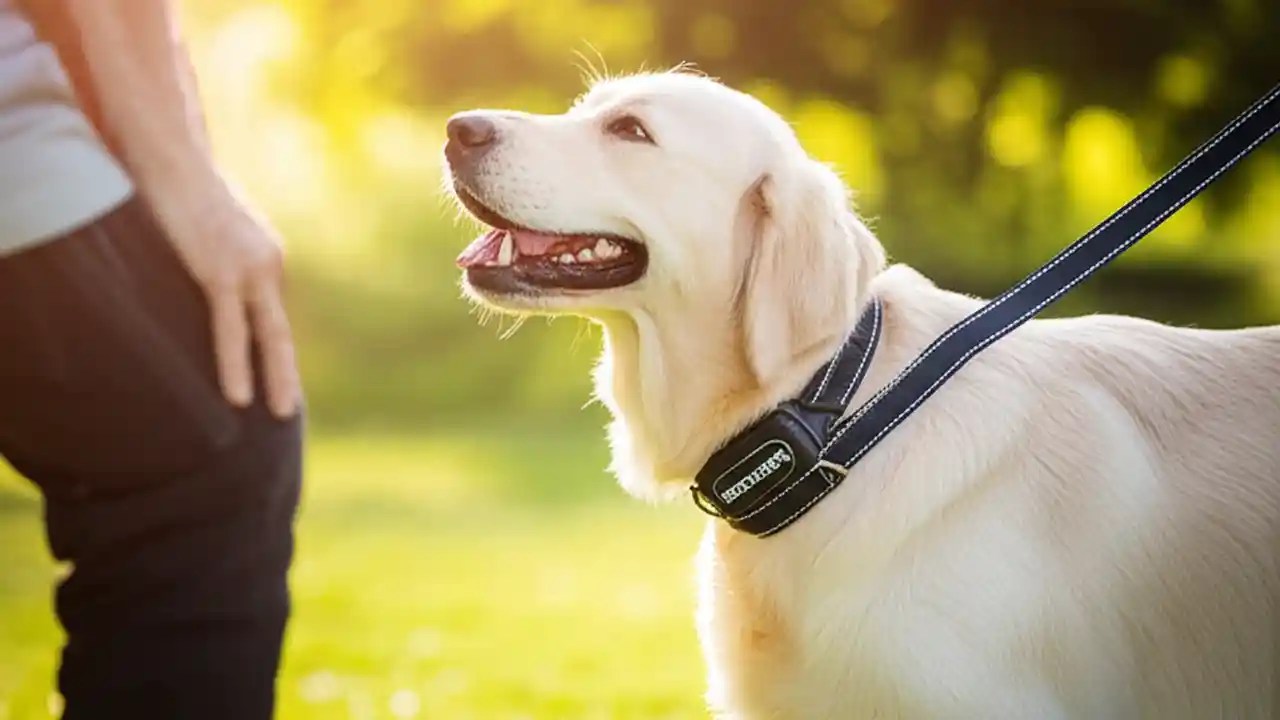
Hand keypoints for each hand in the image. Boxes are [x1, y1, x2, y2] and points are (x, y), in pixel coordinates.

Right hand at [151, 177, 301, 418]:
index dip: (272, 350)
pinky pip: (231, 328)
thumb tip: (208, 281)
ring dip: (275, 377)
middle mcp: (268, 263)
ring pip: (267, 335)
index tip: (278, 381)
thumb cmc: (180, 188)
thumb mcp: (210, 230)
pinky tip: (240, 396)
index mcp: (266, 256)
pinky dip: (236, 364)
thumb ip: (217, 258)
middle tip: (290, 410)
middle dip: (286, 373)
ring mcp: (248, 268)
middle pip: (279, 330)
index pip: (271, 313)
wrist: (170, 154)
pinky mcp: (220, 270)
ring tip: (278, 413)